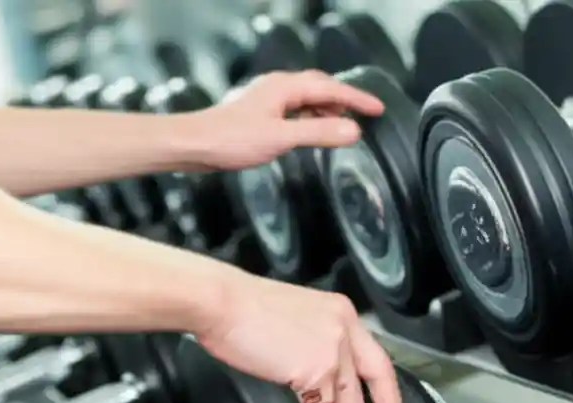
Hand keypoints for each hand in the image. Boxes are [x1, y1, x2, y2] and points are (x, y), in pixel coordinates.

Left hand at [182, 70, 384, 171]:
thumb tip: (354, 131)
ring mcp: (267, 100)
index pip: (331, 88)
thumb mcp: (281, 138)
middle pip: (320, 87)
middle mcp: (277, 87)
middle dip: (345, 99)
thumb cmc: (231, 139)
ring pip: (306, 98)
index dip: (357, 98)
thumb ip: (319, 133)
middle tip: (366, 113)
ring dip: (327, 109)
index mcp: (285, 87)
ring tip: (344, 125)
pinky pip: (294, 110)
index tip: (378, 108)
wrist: (194, 144)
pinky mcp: (259, 114)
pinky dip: (311, 118)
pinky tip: (312, 132)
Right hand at [194, 272, 401, 402]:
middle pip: (377, 384)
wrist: (219, 302)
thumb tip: (312, 380)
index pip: (378, 360)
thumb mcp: (294, 319)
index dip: (388, 394)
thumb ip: (313, 345)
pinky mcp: (315, 371)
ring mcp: (333, 350)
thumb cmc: (239, 310)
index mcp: (341, 314)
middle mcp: (344, 329)